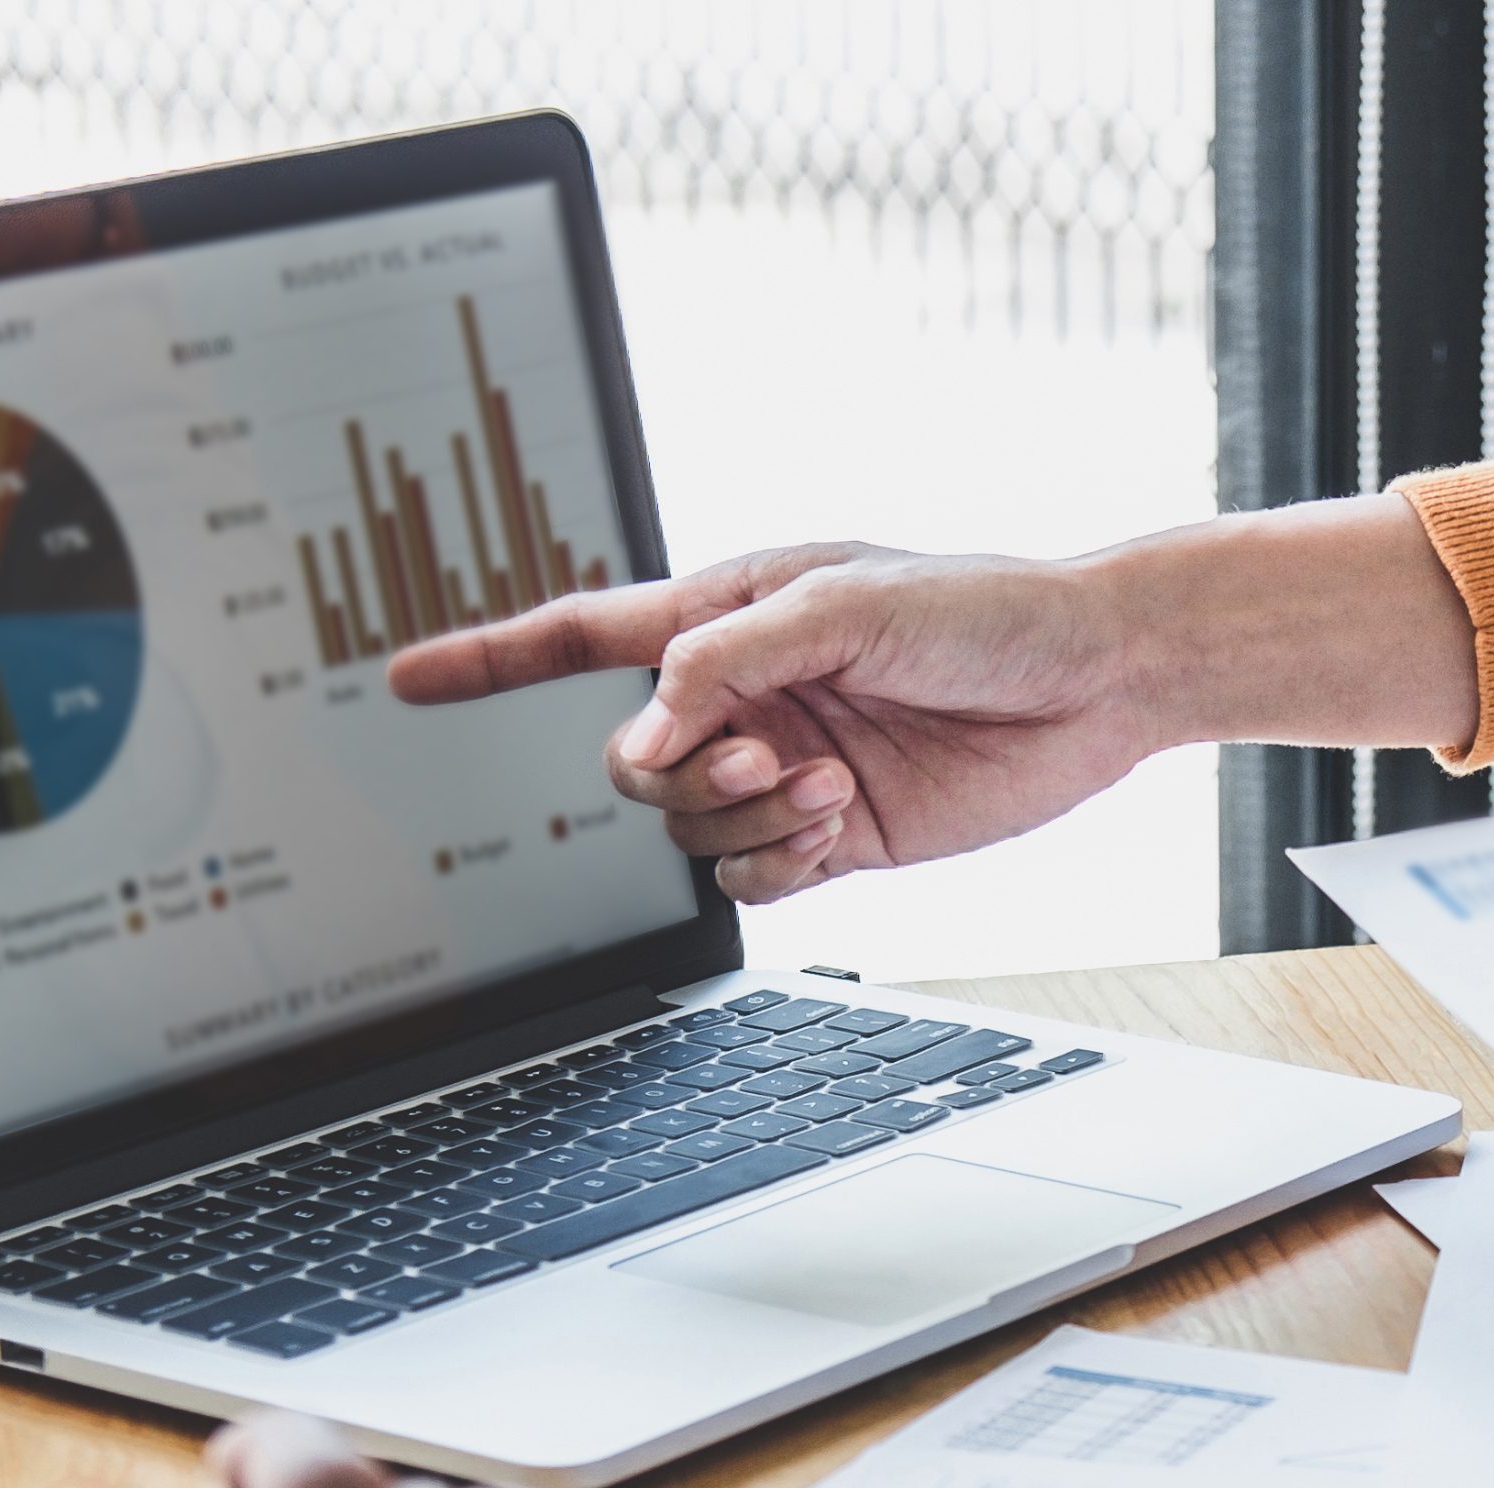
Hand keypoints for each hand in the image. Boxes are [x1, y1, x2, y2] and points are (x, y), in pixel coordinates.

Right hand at [391, 542, 1143, 902]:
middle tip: (770, 750)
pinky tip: (835, 826)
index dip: (487, 658)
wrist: (1090, 681)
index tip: (403, 681)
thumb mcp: (843, 604)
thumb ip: (726, 659)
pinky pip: (749, 878)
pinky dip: (774, 861)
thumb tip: (643, 735)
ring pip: (687, 827)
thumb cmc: (980, 609)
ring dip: (743, 815)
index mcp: (727, 618)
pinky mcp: (833, 837)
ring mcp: (784, 771)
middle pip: (627, 763)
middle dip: (680, 768)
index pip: (579, 638)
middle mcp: (744, 698)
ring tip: (828, 782)